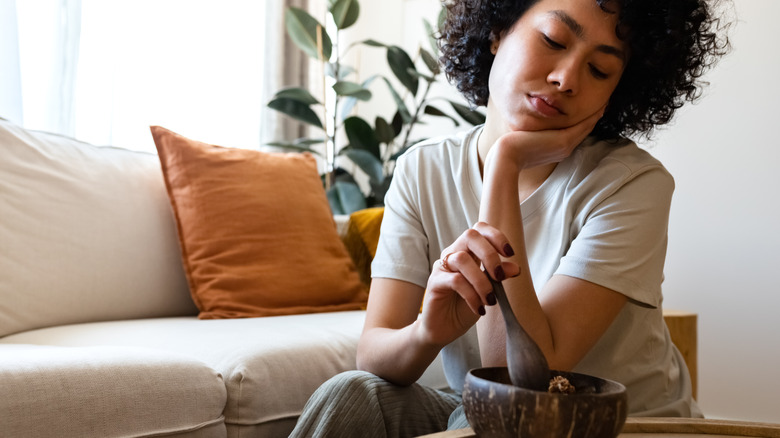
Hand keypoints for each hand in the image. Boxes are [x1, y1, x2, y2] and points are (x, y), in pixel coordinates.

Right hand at [418, 222, 519, 346]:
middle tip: (499, 277)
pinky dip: (472, 295)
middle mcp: (453, 254)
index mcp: (467, 251)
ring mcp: (442, 267)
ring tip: (490, 300)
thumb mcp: (488, 291)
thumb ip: (498, 276)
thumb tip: (515, 267)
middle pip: (470, 236)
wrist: (444, 329)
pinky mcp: (434, 282)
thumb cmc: (464, 307)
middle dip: (489, 254)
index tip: (510, 253)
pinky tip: (479, 308)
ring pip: (462, 259)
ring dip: (481, 280)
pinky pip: (455, 281)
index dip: (496, 236)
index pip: (479, 229)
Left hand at [489, 105, 605, 170]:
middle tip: (604, 101)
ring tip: (605, 100)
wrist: (506, 157)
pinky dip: (592, 116)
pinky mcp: (563, 141)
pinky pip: (583, 126)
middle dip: (594, 115)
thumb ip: (535, 130)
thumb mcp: (527, 136)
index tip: (592, 107)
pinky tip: (599, 105)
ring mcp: (565, 146)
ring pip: (586, 127)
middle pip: (584, 129)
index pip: (576, 132)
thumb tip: (533, 122)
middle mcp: (565, 148)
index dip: (585, 119)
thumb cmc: (510, 147)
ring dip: (596, 114)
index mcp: (558, 148)